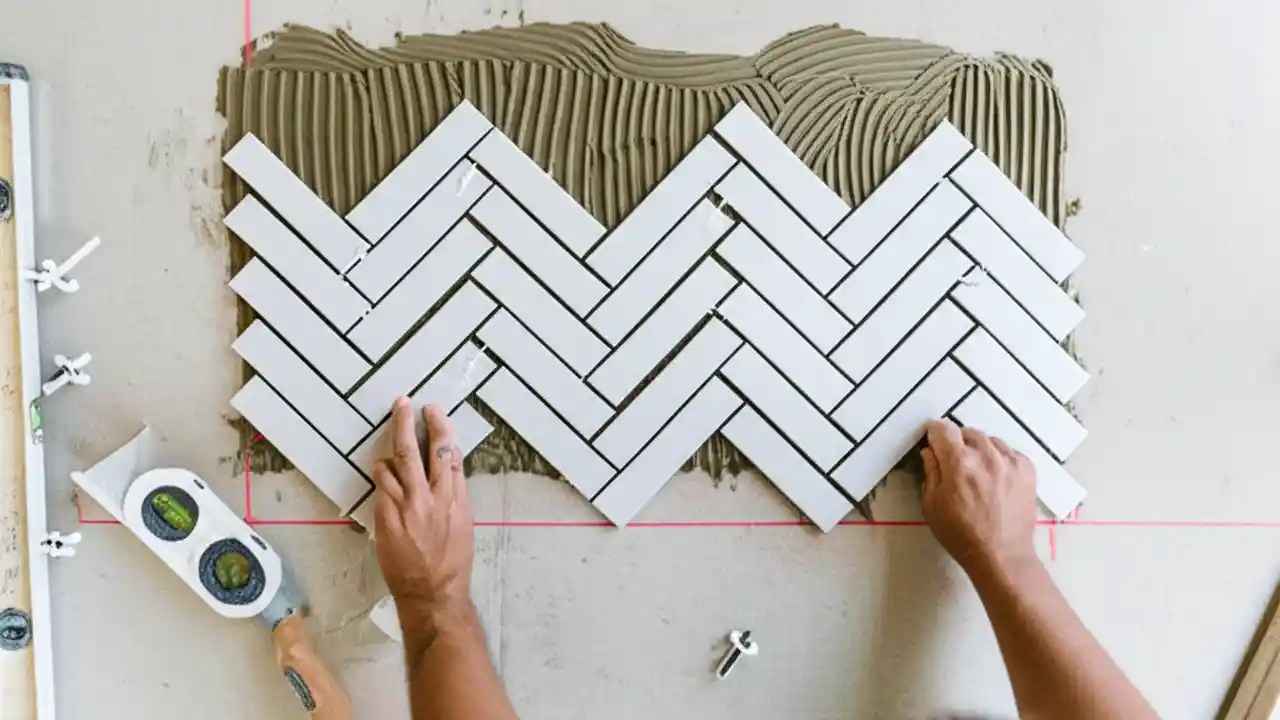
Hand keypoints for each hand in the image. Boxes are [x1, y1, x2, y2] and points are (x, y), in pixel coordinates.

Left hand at [371, 398, 474, 622]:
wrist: (433, 592)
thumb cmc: (452, 561)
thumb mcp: (464, 523)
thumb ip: (455, 492)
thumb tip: (449, 465)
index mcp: (456, 498)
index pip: (449, 453)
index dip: (441, 428)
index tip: (435, 412)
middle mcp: (433, 498)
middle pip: (421, 450)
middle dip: (410, 422)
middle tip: (404, 404)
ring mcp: (408, 507)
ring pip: (395, 463)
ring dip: (392, 449)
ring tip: (392, 443)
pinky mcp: (388, 517)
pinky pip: (381, 485)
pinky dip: (382, 474)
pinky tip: (383, 472)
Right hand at [920, 419, 1037, 575]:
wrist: (1001, 554)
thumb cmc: (960, 533)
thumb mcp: (932, 505)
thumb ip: (931, 472)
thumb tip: (930, 451)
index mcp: (959, 463)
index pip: (943, 429)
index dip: (935, 434)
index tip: (934, 443)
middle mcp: (986, 455)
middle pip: (967, 432)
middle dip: (958, 442)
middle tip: (955, 463)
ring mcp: (1010, 460)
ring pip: (989, 440)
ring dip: (980, 449)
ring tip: (978, 471)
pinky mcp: (1027, 469)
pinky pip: (1009, 451)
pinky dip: (999, 458)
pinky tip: (996, 477)